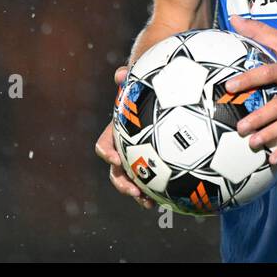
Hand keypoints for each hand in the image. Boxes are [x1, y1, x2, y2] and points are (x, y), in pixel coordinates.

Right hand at [94, 64, 155, 209]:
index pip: (104, 145)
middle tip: (134, 191)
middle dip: (122, 183)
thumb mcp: (139, 85)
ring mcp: (138, 160)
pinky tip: (172, 200)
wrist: (162, 98)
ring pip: (132, 182)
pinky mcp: (155, 166)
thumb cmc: (147, 92)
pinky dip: (158, 192)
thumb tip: (119, 73)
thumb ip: (129, 80)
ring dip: (137, 194)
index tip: (116, 158)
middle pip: (116, 171)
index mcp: (117, 133)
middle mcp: (124, 149)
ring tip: (149, 203)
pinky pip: (152, 183)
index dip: (107, 153)